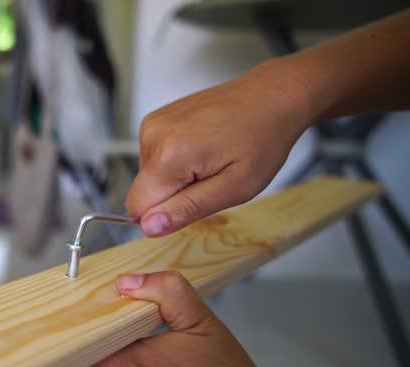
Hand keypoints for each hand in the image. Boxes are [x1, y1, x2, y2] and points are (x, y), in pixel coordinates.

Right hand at [126, 62, 311, 236]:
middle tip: (211, 177)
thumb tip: (150, 227)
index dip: (167, 214)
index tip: (198, 197)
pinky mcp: (155, 120)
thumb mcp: (234, 188)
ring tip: (210, 159)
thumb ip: (187, 209)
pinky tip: (202, 147)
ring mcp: (152, 124)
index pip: (137, 207)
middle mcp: (153, 135)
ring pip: (149, 177)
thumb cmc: (262, 139)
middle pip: (144, 192)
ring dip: (177, 178)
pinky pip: (154, 159)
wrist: (271, 96)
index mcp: (168, 155)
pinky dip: (176, 161)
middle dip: (174, 195)